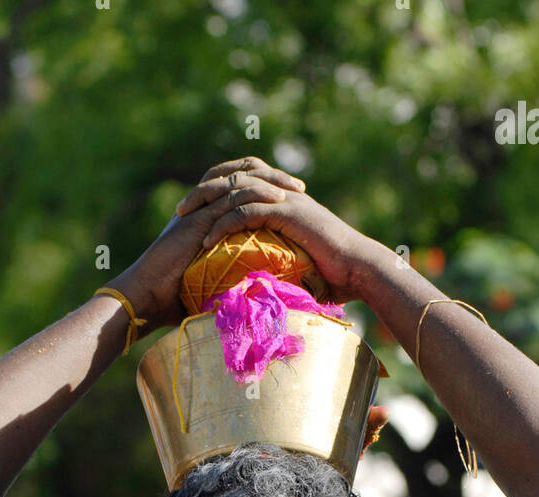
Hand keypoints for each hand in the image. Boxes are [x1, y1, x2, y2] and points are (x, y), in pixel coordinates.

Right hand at [111, 157, 306, 334]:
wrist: (147, 297)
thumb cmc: (172, 299)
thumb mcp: (207, 282)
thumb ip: (225, 277)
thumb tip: (250, 294)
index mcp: (204, 216)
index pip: (237, 188)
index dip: (264, 188)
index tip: (291, 197)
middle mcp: (201, 207)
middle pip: (242, 176)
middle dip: (273, 179)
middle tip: (300, 187)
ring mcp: (199, 211)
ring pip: (239, 183)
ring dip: (271, 184)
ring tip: (296, 190)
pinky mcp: (197, 220)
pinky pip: (230, 201)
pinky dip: (255, 198)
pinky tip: (277, 201)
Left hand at [173, 156, 372, 302]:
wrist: (359, 268)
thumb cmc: (336, 273)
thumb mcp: (300, 259)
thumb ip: (280, 256)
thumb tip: (262, 277)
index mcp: (285, 197)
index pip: (244, 179)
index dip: (217, 188)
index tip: (194, 209)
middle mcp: (283, 191)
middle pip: (233, 178)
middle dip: (203, 191)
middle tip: (179, 210)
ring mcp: (286, 200)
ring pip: (235, 191)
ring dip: (206, 204)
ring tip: (184, 221)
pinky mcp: (287, 213)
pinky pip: (247, 212)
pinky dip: (224, 225)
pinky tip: (207, 240)